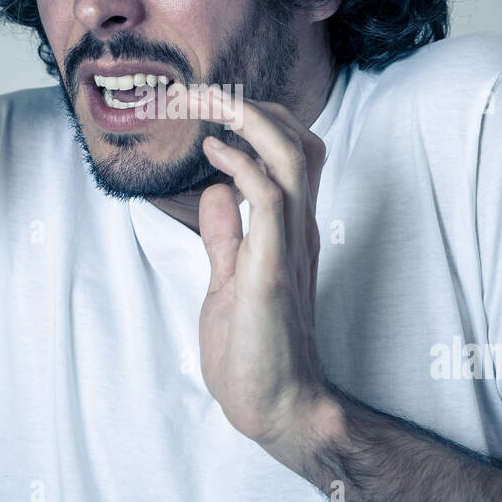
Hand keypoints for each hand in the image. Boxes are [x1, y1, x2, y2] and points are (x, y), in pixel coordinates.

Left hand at [194, 86, 332, 448]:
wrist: (276, 408)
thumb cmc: (254, 350)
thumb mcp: (229, 279)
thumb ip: (226, 234)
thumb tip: (214, 190)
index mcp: (289, 231)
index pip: (293, 152)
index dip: (256, 120)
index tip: (209, 110)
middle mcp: (298, 230)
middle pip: (299, 141)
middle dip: (252, 106)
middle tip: (202, 93)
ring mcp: (290, 247)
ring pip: (292, 158)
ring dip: (249, 121)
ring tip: (208, 103)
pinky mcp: (274, 270)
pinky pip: (270, 200)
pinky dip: (243, 166)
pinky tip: (213, 154)